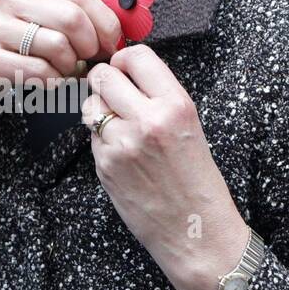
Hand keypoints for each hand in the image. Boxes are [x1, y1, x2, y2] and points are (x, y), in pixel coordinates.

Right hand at [0, 0, 122, 128]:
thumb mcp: (19, 24)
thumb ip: (57, 18)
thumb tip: (110, 27)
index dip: (105, 22)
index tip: (112, 43)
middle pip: (73, 18)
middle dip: (90, 47)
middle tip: (88, 63)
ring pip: (58, 47)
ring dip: (69, 69)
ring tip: (60, 75)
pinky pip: (39, 72)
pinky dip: (51, 85)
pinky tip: (44, 85)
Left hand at [84, 44, 250, 289]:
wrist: (195, 232)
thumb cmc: (197, 183)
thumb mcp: (190, 127)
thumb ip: (159, 98)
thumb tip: (126, 73)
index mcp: (176, 106)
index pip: (137, 57)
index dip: (125, 60)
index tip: (124, 68)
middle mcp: (147, 120)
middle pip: (104, 76)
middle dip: (106, 83)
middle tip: (115, 95)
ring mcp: (121, 143)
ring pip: (91, 106)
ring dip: (99, 111)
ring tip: (121, 128)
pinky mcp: (104, 165)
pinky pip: (91, 136)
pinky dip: (101, 139)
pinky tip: (122, 155)